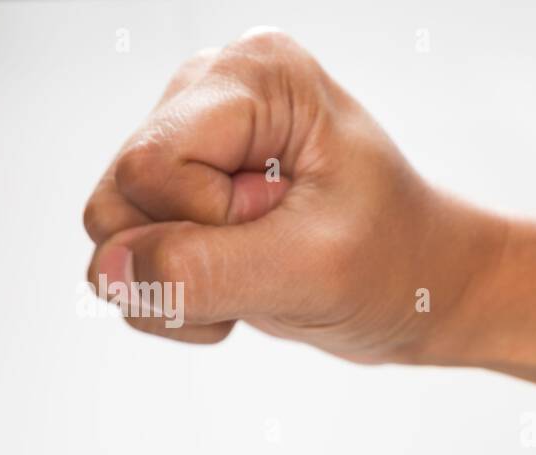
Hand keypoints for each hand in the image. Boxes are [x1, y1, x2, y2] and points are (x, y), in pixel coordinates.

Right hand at [84, 29, 500, 357]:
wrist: (426, 290)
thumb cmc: (399, 265)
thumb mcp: (313, 269)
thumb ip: (206, 269)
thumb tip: (109, 272)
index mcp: (255, 77)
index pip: (155, 167)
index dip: (211, 225)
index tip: (287, 226)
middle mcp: (210, 90)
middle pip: (120, 195)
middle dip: (193, 257)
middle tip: (279, 256)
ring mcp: (190, 140)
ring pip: (114, 231)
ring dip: (184, 285)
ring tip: (264, 275)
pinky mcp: (182, 190)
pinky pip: (128, 259)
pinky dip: (181, 295)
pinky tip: (245, 284)